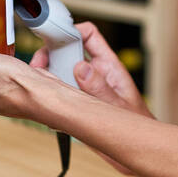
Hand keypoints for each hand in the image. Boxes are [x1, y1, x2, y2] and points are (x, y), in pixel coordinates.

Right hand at [31, 21, 152, 119]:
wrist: (137, 145)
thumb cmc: (138, 123)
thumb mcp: (119, 106)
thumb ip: (100, 88)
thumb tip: (81, 69)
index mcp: (108, 66)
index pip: (89, 36)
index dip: (73, 31)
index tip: (56, 37)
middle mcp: (95, 74)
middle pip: (68, 52)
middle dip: (50, 56)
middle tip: (39, 67)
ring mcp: (85, 87)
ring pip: (60, 73)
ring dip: (49, 78)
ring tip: (41, 87)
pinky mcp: (78, 102)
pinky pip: (60, 93)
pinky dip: (51, 97)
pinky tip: (50, 106)